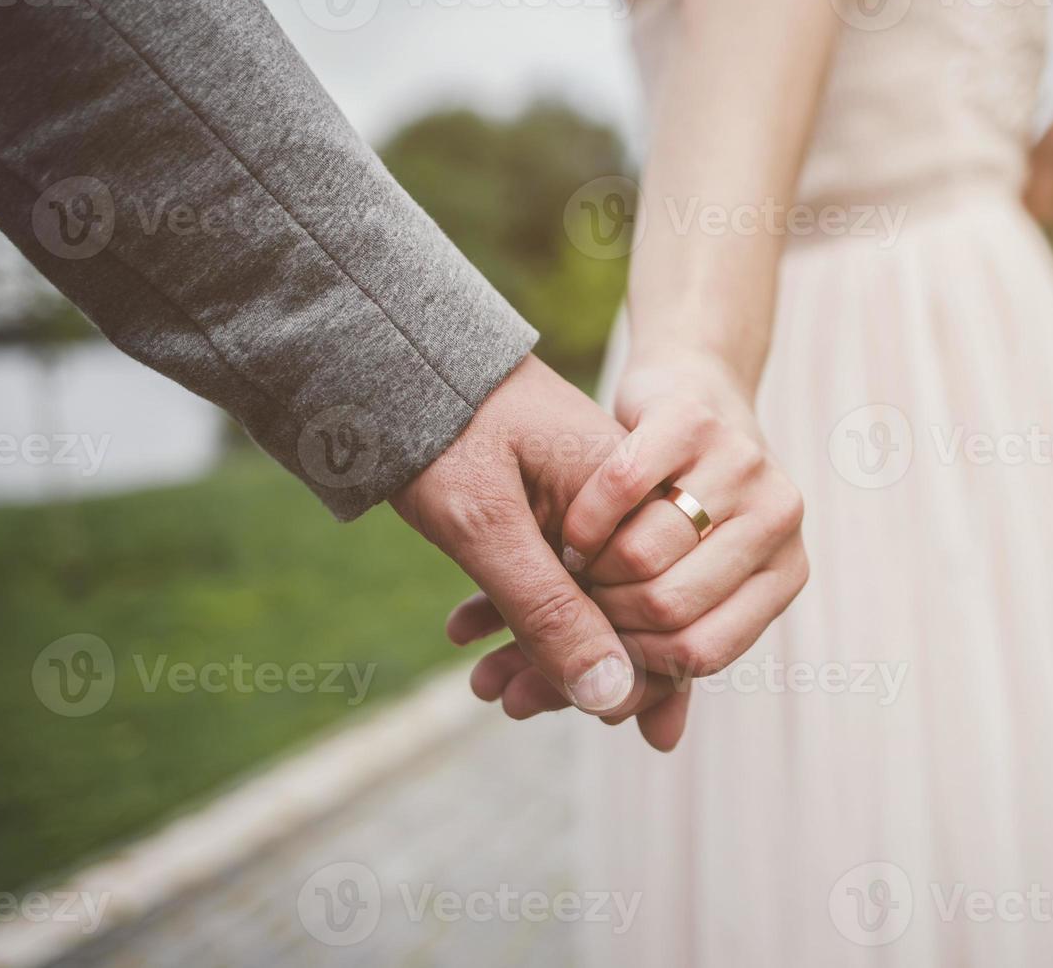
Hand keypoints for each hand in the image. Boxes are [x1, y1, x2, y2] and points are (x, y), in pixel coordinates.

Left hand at [389, 356, 640, 715]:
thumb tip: (611, 700)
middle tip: (505, 700)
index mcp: (632, 492)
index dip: (617, 669)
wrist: (394, 352)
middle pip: (630, 613)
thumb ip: (548, 611)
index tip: (543, 698)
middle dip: (574, 669)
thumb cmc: (438, 425)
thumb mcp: (486, 526)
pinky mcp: (558, 511)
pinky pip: (562, 580)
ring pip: (592, 603)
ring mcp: (593, 507)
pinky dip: (525, 615)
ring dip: (541, 649)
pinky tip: (477, 642)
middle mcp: (626, 501)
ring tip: (485, 685)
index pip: (658, 607)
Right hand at [462, 349, 808, 749]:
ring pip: (641, 555)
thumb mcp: (676, 581)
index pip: (697, 655)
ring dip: (578, 575)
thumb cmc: (675, 506)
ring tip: (544, 581)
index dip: (625, 670)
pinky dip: (583, 515)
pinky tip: (564, 527)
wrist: (683, 394)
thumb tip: (659, 743)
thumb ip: (668, 658)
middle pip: (665, 610)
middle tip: (537, 631)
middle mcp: (779, 521)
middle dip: (589, 628)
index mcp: (783, 574)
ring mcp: (744, 463)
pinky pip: (625, 486)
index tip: (567, 670)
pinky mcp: (696, 418)